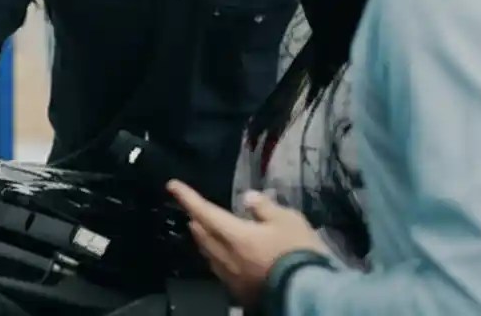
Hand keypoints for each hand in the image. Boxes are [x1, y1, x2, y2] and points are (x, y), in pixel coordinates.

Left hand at [167, 180, 326, 307]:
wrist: (309, 295)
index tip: (172, 185)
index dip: (188, 197)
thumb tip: (247, 198)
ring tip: (203, 231)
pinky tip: (225, 258)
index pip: (205, 212)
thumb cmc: (297, 252)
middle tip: (192, 212)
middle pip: (203, 236)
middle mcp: (226, 257)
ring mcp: (232, 278)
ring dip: (204, 240)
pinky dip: (218, 258)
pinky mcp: (241, 293)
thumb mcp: (288, 220)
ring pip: (210, 255)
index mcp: (234, 236)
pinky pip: (222, 271)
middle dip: (196, 221)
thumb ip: (265, 208)